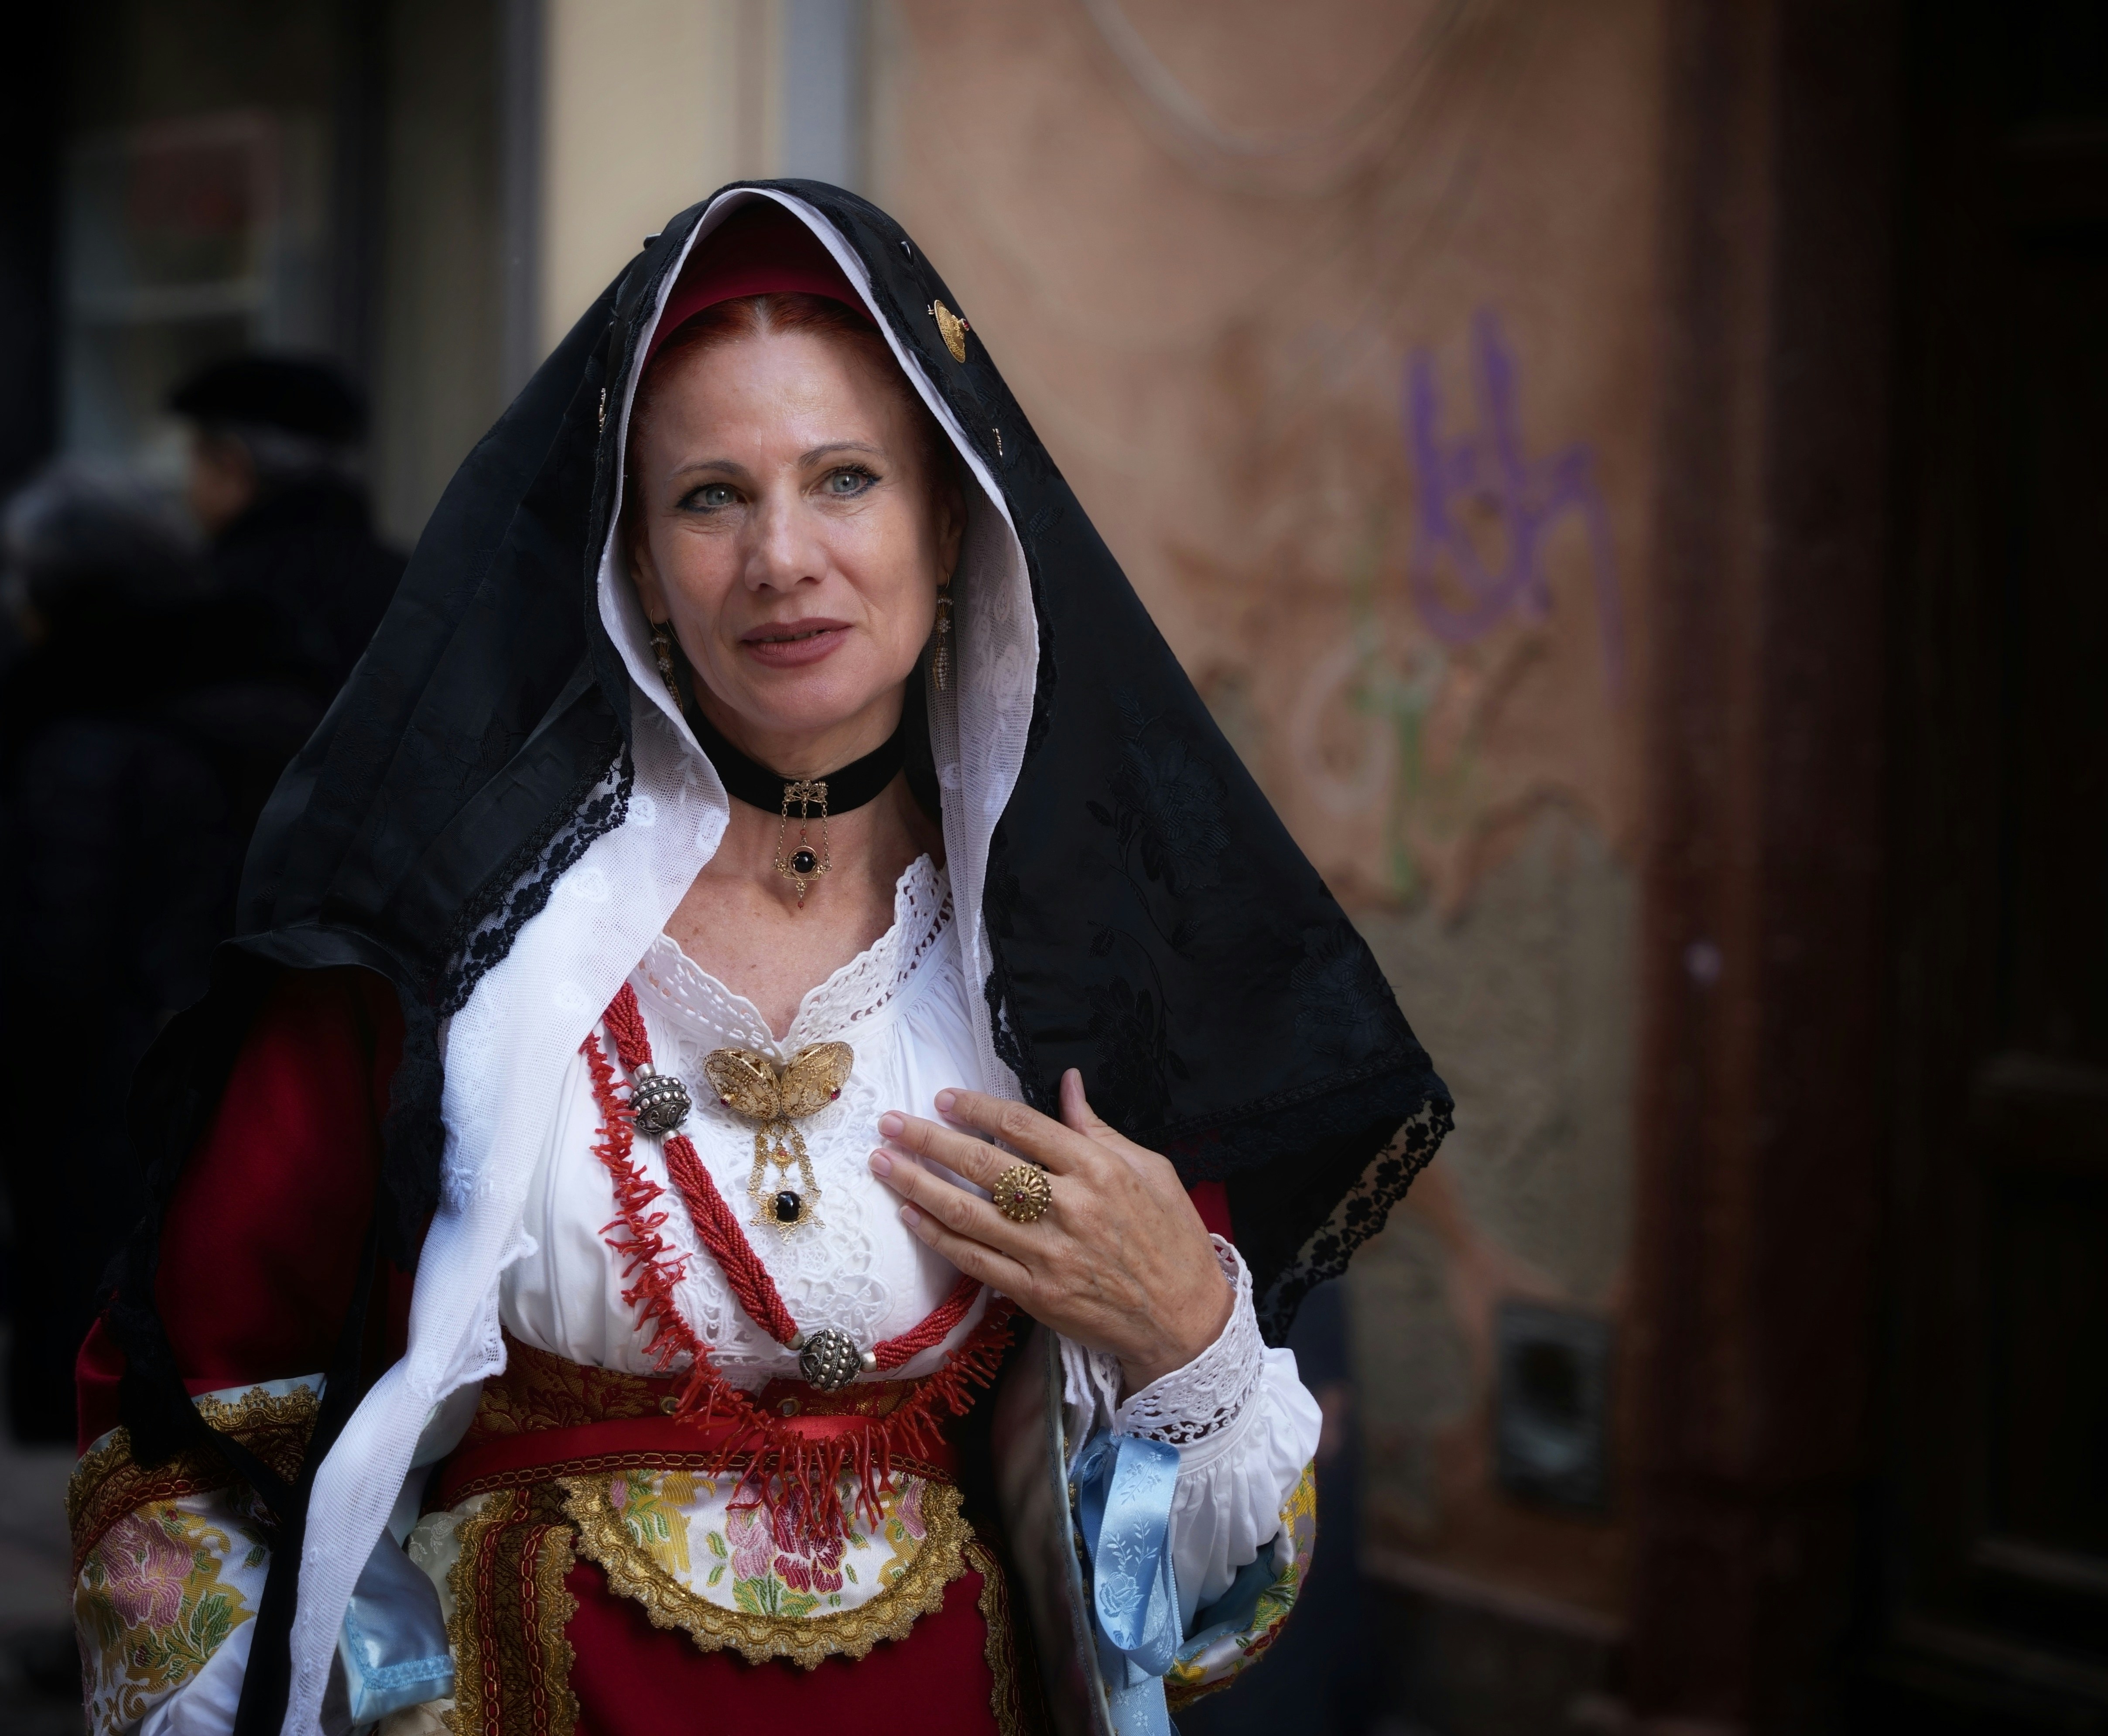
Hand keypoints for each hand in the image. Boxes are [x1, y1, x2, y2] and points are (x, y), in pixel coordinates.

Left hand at [871, 1070, 1232, 1393]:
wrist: (1183, 1318)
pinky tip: (910, 1214)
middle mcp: (1070, 1207)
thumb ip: (1097, 1128)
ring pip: (969, 1213)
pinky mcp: (1035, 1292)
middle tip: (890, 1123)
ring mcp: (1048, 1253)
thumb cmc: (1170, 1236)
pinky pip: (974, 1260)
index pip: (1023, 1126)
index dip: (977, 1109)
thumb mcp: (1149, 1169)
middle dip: (929, 1140)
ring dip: (918, 1185)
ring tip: (883, 1163)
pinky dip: (938, 1236)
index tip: (943, 1098)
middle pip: (985, 1165)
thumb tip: (1067, 1082)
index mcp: (1099, 1169)